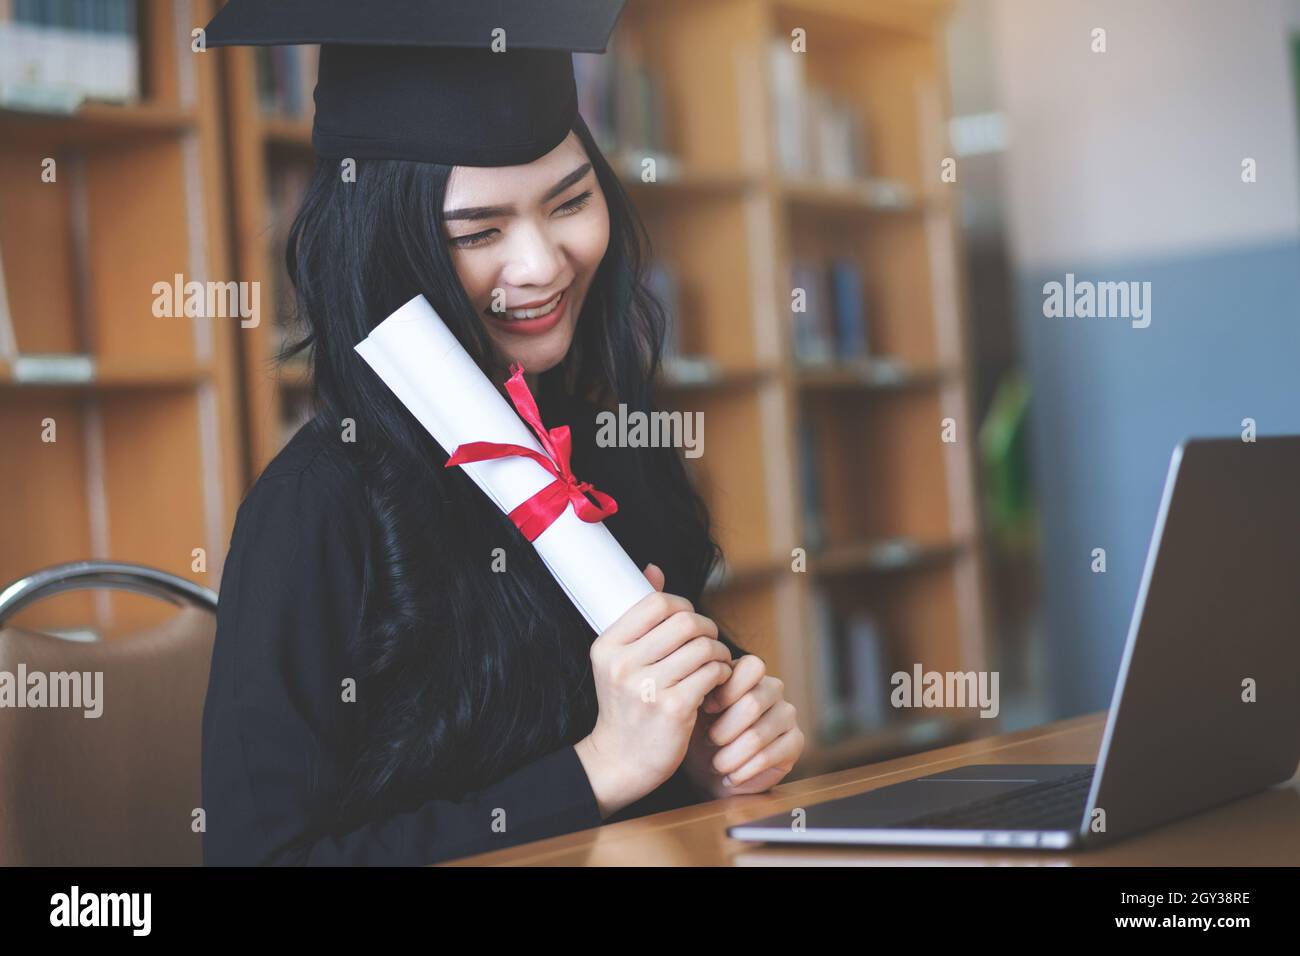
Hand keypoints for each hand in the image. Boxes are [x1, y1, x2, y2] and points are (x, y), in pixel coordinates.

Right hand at [575, 563, 732, 818]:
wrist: (620, 760)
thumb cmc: (625, 705)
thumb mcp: (620, 659)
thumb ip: (639, 617)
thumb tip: (653, 569)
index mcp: (607, 646)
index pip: (656, 603)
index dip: (682, 606)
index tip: (689, 622)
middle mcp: (623, 664)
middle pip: (685, 622)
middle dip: (706, 629)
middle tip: (710, 644)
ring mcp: (648, 687)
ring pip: (703, 648)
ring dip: (718, 653)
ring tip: (715, 664)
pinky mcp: (673, 709)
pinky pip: (712, 674)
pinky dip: (721, 675)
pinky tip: (716, 684)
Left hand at [683, 654, 803, 797]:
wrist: (712, 769)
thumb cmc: (702, 731)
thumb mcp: (696, 708)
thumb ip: (703, 690)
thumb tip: (702, 682)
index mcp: (750, 673)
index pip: (752, 667)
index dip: (727, 690)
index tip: (707, 709)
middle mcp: (774, 689)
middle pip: (752, 704)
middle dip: (723, 730)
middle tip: (708, 742)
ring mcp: (788, 714)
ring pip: (757, 735)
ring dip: (729, 756)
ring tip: (716, 765)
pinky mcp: (796, 742)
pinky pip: (768, 757)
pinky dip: (742, 771)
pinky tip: (731, 777)